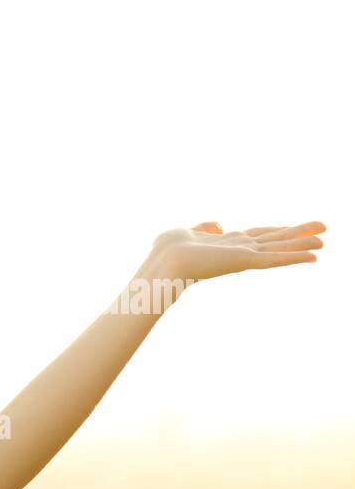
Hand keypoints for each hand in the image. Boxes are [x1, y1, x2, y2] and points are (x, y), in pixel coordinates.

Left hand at [144, 220, 324, 282]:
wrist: (163, 263)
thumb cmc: (166, 251)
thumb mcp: (185, 232)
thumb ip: (204, 228)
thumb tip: (219, 225)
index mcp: (226, 244)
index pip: (257, 235)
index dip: (276, 230)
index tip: (293, 228)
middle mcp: (238, 250)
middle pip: (274, 239)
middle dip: (298, 234)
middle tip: (324, 229)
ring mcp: (242, 257)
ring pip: (279, 248)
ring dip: (302, 245)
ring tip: (324, 241)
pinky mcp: (244, 262)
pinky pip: (275, 259)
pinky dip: (294, 257)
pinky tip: (314, 256)